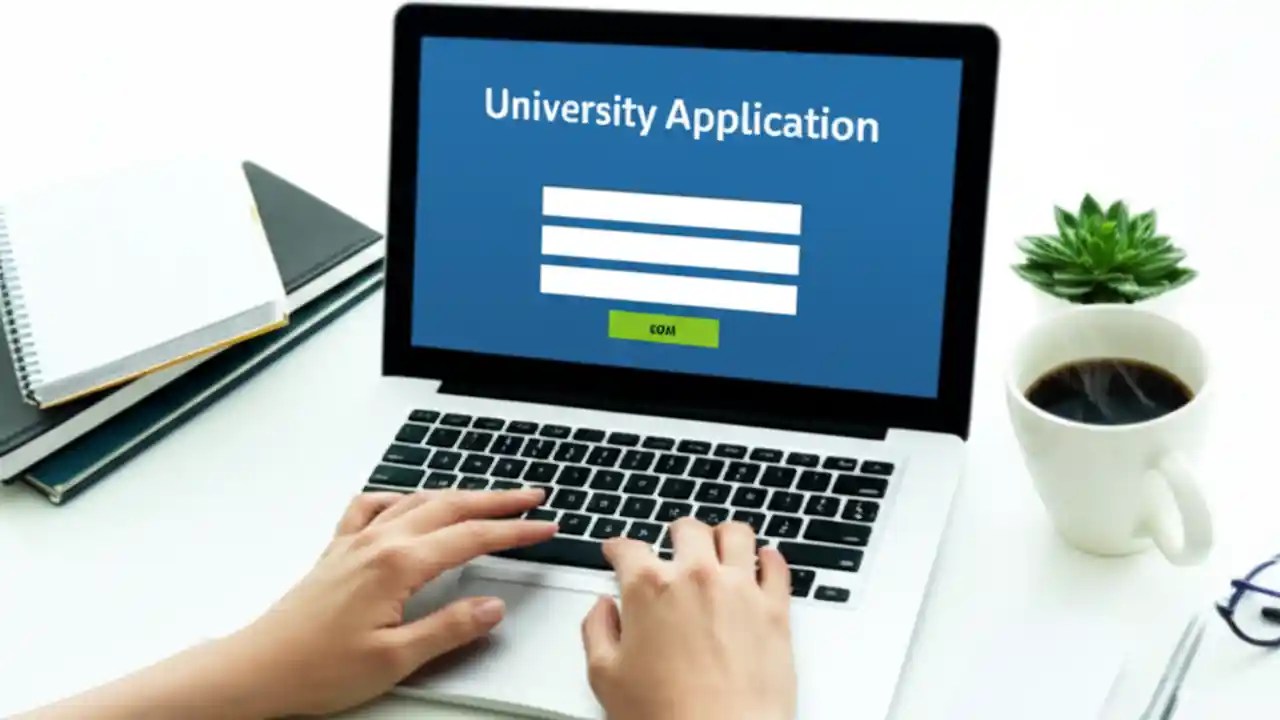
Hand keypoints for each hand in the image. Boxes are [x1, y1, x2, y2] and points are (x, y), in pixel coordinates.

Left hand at [228, 488, 555, 716]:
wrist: (257, 670)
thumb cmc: (316, 669)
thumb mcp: (396, 659)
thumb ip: (449, 628)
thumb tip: (492, 608)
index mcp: (397, 565)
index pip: (472, 538)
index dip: (514, 532)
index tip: (544, 527)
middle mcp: (377, 543)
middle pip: (450, 507)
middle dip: (496, 500)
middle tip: (531, 498)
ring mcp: (355, 542)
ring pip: (417, 502)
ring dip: (458, 495)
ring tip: (486, 497)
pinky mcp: (337, 552)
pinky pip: (373, 508)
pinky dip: (400, 499)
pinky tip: (407, 504)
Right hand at [581, 517, 796, 719]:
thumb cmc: (667, 718)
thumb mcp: (605, 677)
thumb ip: (597, 630)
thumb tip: (603, 609)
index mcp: (649, 588)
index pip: (629, 548)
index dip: (618, 548)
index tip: (618, 552)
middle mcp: (695, 577)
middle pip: (687, 530)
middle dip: (675, 534)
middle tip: (673, 545)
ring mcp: (740, 589)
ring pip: (736, 534)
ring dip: (723, 536)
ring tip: (719, 547)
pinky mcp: (776, 608)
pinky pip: (776, 565)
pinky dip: (768, 559)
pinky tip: (761, 564)